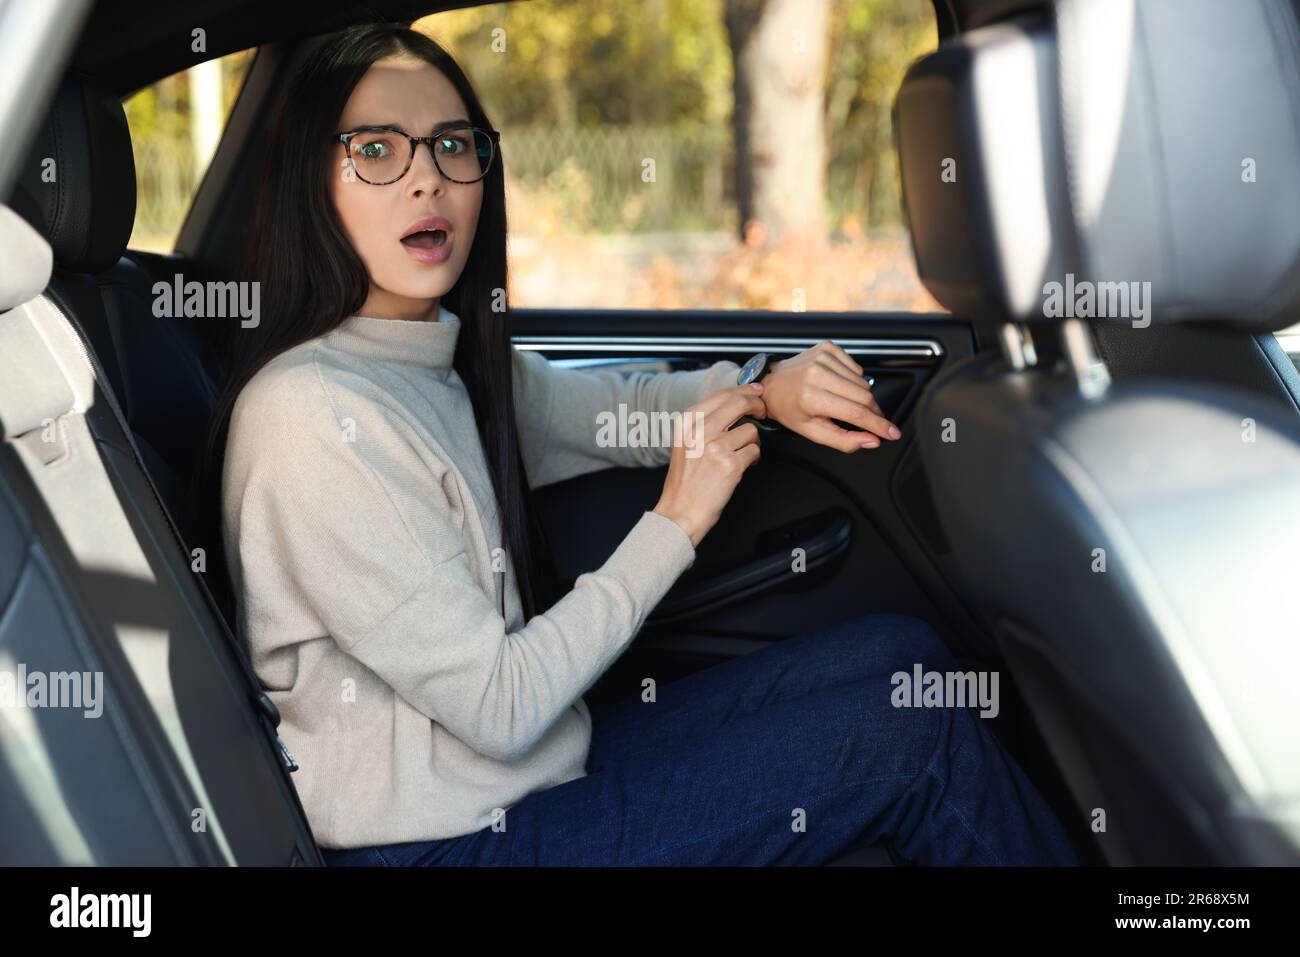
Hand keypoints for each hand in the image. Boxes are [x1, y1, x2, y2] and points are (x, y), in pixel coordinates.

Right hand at [653, 384, 765, 546]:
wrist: (680, 510)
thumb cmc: (685, 480)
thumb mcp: (684, 442)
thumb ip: (704, 422)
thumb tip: (736, 401)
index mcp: (686, 422)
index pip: (721, 394)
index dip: (744, 390)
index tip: (756, 390)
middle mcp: (700, 431)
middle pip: (739, 403)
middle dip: (757, 405)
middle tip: (763, 412)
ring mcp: (715, 447)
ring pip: (751, 430)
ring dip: (753, 442)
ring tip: (742, 454)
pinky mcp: (730, 465)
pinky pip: (754, 451)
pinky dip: (753, 458)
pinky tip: (743, 466)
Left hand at [759, 341, 900, 451]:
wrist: (772, 383)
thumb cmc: (790, 410)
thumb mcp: (813, 432)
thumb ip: (844, 441)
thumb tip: (872, 441)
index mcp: (811, 397)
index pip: (856, 413)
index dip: (879, 425)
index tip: (893, 433)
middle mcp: (817, 373)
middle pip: (864, 397)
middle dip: (873, 412)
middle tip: (870, 420)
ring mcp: (823, 357)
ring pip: (863, 382)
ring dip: (862, 396)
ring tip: (845, 402)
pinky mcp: (828, 348)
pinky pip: (856, 368)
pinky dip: (854, 380)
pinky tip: (839, 386)